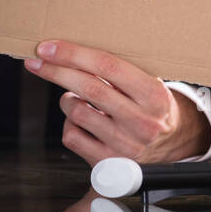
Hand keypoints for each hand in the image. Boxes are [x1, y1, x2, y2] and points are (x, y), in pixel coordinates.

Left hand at [24, 40, 210, 165]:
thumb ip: (118, 70)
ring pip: (77, 112)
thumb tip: (68, 50)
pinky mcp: (110, 164)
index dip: (73, 54)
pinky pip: (72, 137)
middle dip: (57, 71)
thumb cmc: (151, 104)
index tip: (48, 47)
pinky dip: (69, 124)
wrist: (172, 143)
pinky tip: (81, 120)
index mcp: (154, 95)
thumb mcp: (148, 83)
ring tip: (77, 98)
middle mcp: (142, 122)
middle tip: (37, 61)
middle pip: (89, 88)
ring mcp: (126, 146)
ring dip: (67, 100)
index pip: (108, 66)